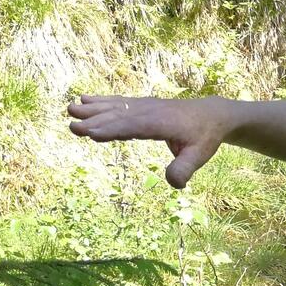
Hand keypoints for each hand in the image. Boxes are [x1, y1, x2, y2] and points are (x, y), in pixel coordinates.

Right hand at [68, 95, 230, 188]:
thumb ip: (185, 169)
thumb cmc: (205, 137)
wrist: (213, 114)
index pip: (133, 127)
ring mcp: (145, 106)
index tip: (91, 134)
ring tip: (72, 108)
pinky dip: (103, 102)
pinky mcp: (143, 105)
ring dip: (94, 109)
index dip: (112, 131)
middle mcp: (150, 111)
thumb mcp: (200, 155)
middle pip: (119, 116)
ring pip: (116, 107)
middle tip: (72, 125)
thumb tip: (174, 184)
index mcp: (161, 123)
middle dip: (95, 121)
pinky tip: (86, 100)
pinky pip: (120, 103)